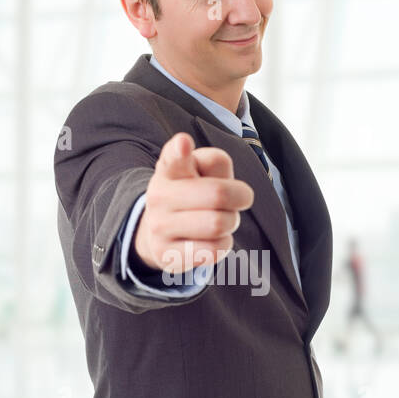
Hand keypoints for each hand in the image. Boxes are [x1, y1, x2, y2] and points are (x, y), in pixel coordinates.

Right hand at [133, 131, 254, 273]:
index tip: (184, 143)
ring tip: (222, 219)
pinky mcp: (167, 254)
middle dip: (239, 197)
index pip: (173, 157)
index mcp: (169, 169)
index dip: (180, 150)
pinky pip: (214, 250)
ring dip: (231, 222)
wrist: (159, 231)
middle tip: (238, 199)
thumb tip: (220, 167)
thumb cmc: (193, 192)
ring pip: (219, 224)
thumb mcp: (201, 170)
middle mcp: (159, 196)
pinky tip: (213, 239)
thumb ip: (215, 162)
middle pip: (218, 194)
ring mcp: (160, 227)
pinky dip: (224, 243)